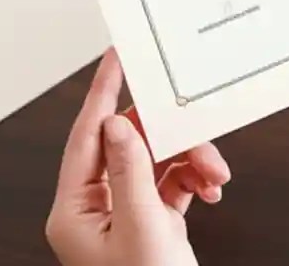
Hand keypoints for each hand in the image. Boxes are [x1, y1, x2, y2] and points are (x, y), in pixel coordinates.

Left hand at [46, 50, 231, 265]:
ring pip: (157, 163)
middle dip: (170, 137)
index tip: (116, 58)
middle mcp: (94, 210)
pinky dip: (195, 180)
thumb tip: (119, 124)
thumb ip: (131, 171)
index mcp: (74, 211)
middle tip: (194, 124)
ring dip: (191, 160)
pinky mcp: (151, 225)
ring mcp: (123, 217)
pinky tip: (211, 187)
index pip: (86, 137)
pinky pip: (173, 185)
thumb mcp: (141, 230)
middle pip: (129, 146)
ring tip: (215, 172)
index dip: (102, 93)